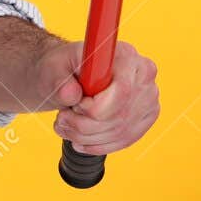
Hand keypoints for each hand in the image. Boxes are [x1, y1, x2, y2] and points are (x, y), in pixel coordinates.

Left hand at [37, 39, 160, 154]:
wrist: (68, 74)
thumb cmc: (62, 67)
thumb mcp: (52, 67)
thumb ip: (59, 79)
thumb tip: (71, 95)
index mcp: (125, 55)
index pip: (122, 91)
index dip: (94, 107)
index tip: (74, 106)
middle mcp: (143, 76)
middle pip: (120, 116)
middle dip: (84, 125)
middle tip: (62, 118)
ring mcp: (148, 99)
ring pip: (119, 132)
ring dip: (86, 136)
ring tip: (65, 126)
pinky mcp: (145, 119)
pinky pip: (123, 141)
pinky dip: (96, 144)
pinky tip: (79, 139)